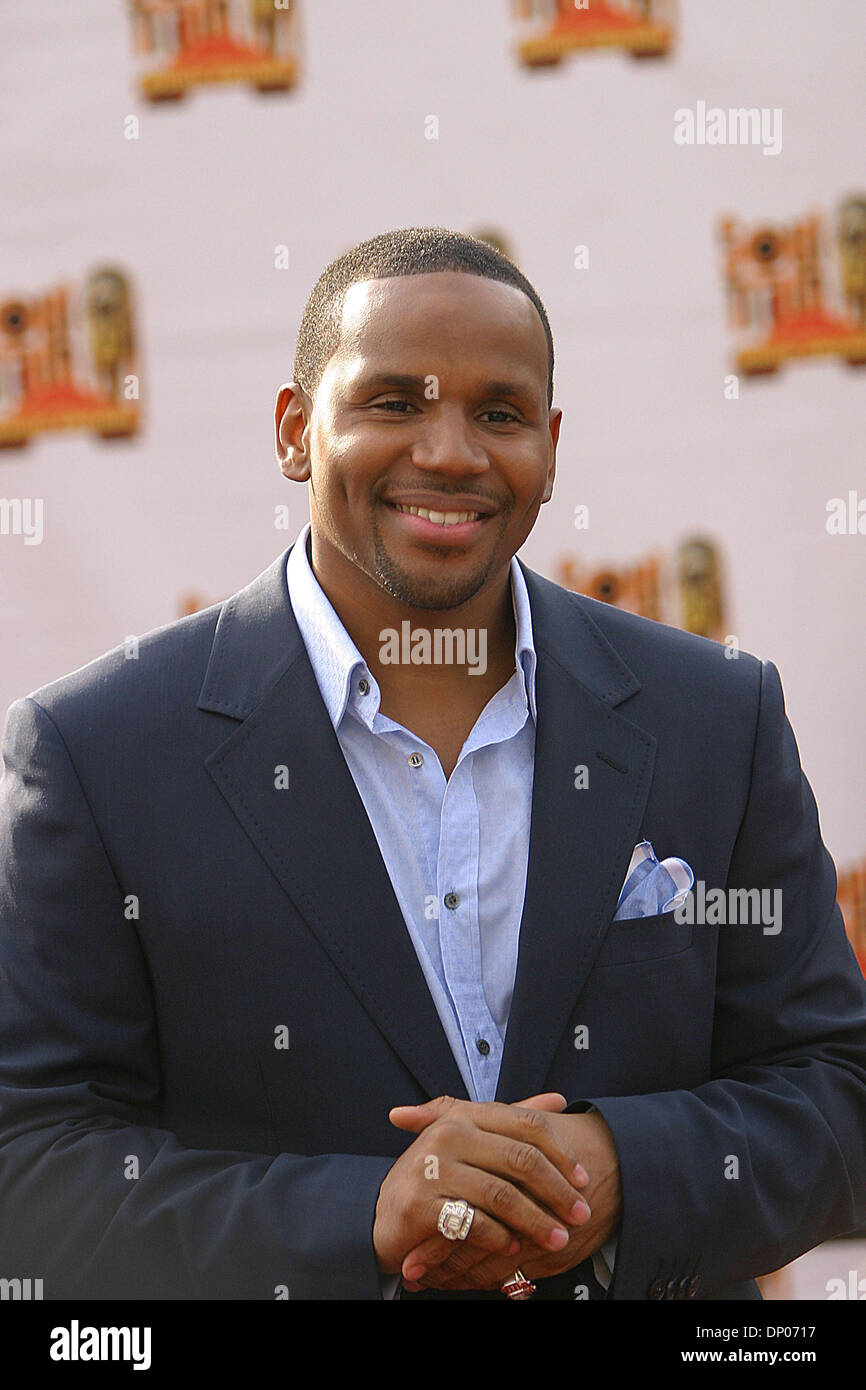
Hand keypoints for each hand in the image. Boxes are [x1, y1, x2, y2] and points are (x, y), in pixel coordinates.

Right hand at [397, 1108, 620, 1292]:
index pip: (526, 1124)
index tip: (584, 1179)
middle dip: (557, 1191)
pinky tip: (514, 1247)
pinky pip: (474, 1223)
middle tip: (581, 1215)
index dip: (561, 1152)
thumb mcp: (470, 1141)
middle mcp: (449, 1135)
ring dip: (537, 1221)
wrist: (381, 1213)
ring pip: (502, 1195)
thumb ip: (512, 1120)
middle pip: (520, 1159)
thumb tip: (558, 1100)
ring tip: (558, 1239)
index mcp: (465, 1116)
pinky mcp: (420, 1204)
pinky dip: (500, 1238)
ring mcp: (432, 1169)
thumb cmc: (435, 1177)